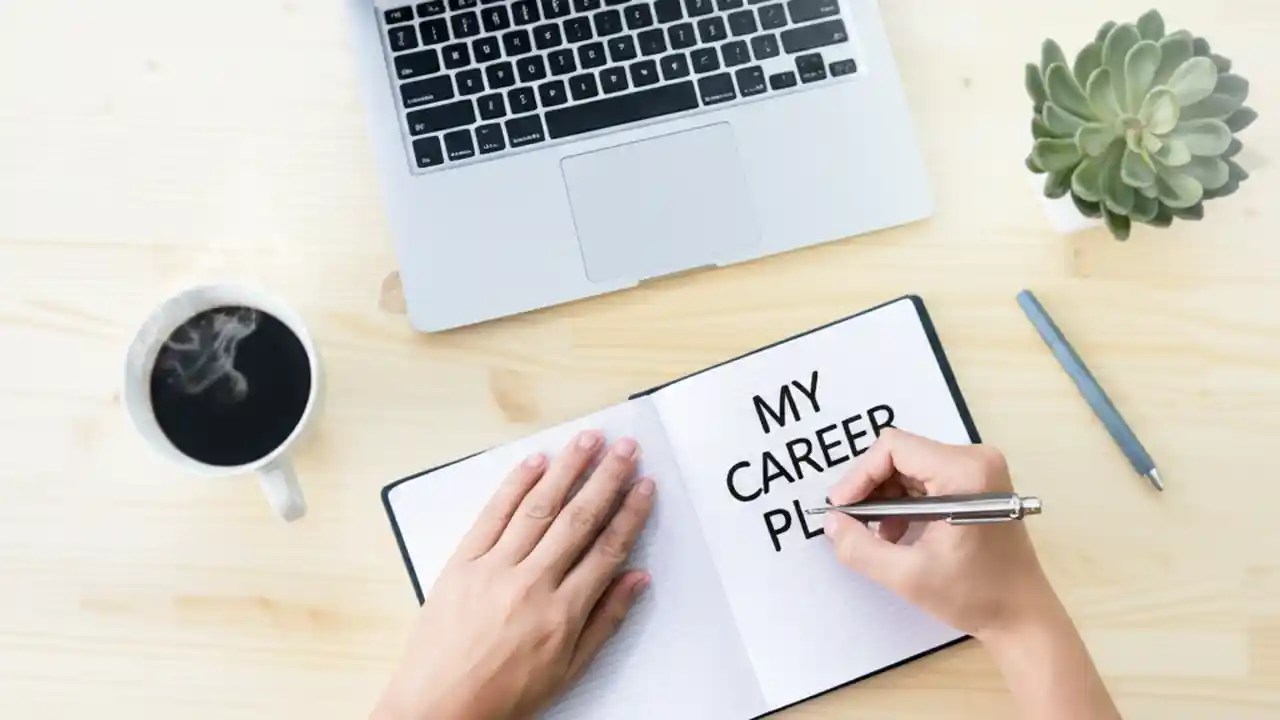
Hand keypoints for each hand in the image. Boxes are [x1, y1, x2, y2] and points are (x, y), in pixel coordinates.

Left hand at [373, 431, 654, 719]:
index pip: (607, 550)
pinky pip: (493, 514)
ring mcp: (494, 568)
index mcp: (562, 613)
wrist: (439, 706)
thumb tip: (637, 579)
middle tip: (627, 447)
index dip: (630, 514)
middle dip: (607, 478)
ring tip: (589, 439)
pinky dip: (516, 484)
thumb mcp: (567, 669)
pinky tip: (537, 462)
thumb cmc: (504, 694)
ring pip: (539, 507)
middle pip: (578, 519)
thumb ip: (606, 620)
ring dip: (568, 468)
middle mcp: (531, 583)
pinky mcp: (462, 562)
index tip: (645, 486)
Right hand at [823, 429, 1120, 719]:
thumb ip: (860, 547)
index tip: (842, 509)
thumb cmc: (975, 596)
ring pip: (910, 466)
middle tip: (852, 523)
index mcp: (965, 473)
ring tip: (877, 536)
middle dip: (871, 488)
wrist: (1023, 616)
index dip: (860, 475)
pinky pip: (926, 478)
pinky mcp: (978, 483)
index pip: (893, 448)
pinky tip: (897, 534)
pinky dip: (904, 502)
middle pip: (901, 454)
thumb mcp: (907, 576)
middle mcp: (976, 460)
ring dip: (885, 498)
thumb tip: (831, 522)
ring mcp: (980, 470)